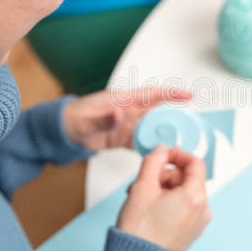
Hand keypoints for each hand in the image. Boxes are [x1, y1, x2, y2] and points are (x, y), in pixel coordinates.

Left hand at [62, 88, 191, 151]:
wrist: (62, 133)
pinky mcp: (123, 138)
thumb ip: (104, 117)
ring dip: (163, 135)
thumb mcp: (87, 119)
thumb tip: (120, 113)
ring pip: (152, 129)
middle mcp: (129, 111)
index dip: (171, 94)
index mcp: (123, 100)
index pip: (152, 94)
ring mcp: (127, 125)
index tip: (188, 95)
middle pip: (157, 112)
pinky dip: (150, 149)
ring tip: (178, 144)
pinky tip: (158, 156)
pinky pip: (142, 143)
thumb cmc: (72, 119)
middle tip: (189, 127)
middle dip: (174, 118)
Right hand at [117, 146, 210, 250]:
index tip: (162, 156)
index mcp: (195, 197)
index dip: (178, 155)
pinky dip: (169, 204)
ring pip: (184, 195)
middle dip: (165, 176)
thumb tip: (162, 150)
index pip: (195, 164)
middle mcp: (202, 210)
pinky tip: (150, 211)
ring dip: (164, 191)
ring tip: (142, 199)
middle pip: (188, 179)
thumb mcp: (142, 186)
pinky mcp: (191, 234)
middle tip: (143, 183)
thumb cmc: (138, 229)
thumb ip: (153, 161)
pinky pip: (184, 210)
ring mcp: (198, 224)